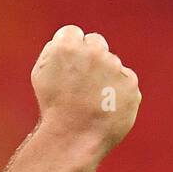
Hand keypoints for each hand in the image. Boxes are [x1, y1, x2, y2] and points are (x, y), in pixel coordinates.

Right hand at [31, 24, 140, 156]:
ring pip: (112, 63)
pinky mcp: (131, 83)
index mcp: (67, 46)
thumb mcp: (41, 75)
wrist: (73, 138)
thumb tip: (73, 41)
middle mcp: (93, 51)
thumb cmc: (53, 108)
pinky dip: (118, 92)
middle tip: (81, 82)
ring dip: (104, 75)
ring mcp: (114, 67)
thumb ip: (56, 51)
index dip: (68, 50)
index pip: (72, 33)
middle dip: (90, 56)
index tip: (67, 67)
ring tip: (91, 100)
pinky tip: (105, 106)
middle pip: (95, 42)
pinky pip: (125, 81)